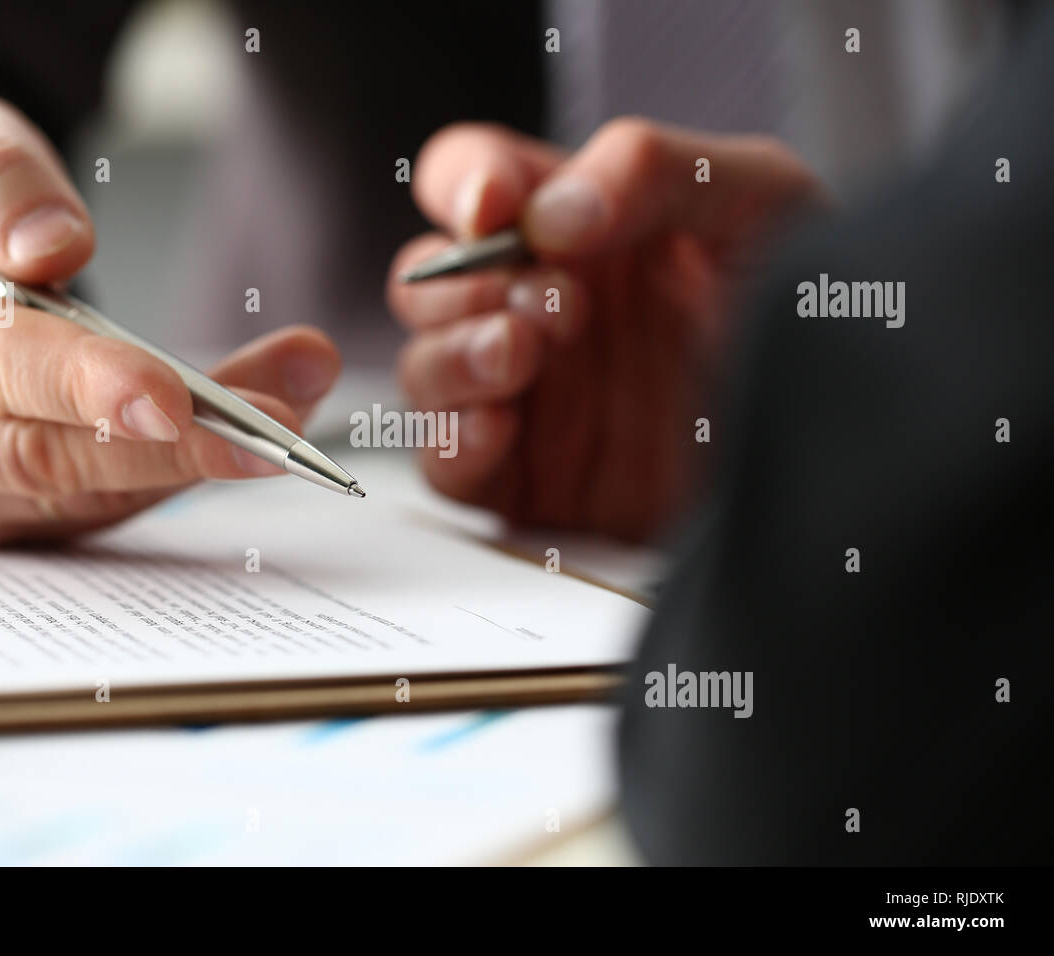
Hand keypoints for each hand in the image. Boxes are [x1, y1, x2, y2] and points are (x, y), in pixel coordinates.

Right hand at [0, 96, 339, 544]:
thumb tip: (57, 246)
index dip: (78, 383)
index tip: (171, 394)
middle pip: (40, 455)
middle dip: (169, 448)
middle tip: (280, 426)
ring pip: (79, 494)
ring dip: (194, 462)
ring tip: (294, 409)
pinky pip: (92, 509)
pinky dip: (175, 474)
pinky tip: (249, 433)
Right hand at [388, 119, 821, 538]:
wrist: (855, 452)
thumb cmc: (821, 319)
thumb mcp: (762, 204)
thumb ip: (651, 171)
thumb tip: (547, 215)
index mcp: (587, 228)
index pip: (478, 183)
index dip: (464, 188)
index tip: (494, 210)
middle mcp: (547, 310)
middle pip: (431, 281)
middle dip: (469, 286)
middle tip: (553, 305)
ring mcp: (535, 399)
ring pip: (424, 369)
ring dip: (453, 357)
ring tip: (522, 357)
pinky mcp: (534, 486)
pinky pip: (450, 466)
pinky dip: (453, 444)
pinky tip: (500, 428)